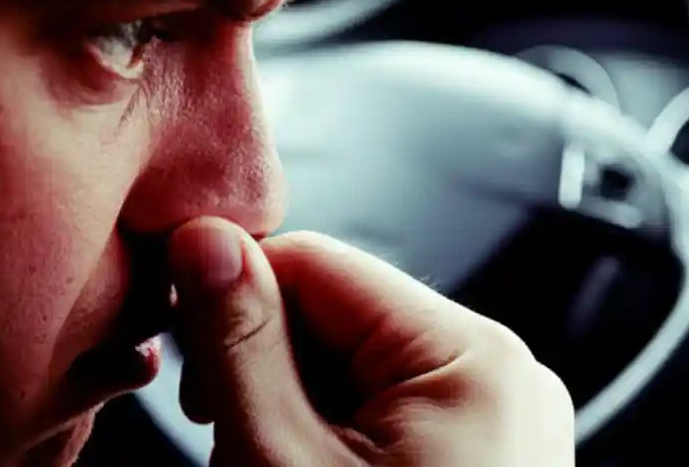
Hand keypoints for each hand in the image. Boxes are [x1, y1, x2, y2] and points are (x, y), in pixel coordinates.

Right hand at [168, 217, 574, 465]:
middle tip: (233, 443)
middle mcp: (507, 375)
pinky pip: (398, 414)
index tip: (181, 334)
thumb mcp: (284, 462)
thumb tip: (205, 243)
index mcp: (477, 358)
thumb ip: (243, 345)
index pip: (323, 263)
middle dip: (271, 367)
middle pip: (344, 317)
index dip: (238, 288)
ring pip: (363, 369)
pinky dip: (340, 440)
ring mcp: (507, 422)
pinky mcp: (495, 458)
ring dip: (298, 411)